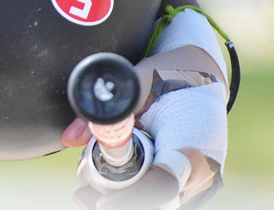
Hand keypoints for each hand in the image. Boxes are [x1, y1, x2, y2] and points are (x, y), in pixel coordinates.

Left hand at [70, 44, 226, 208]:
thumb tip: (69, 138)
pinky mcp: (198, 183)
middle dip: (121, 201)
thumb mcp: (136, 82)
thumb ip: (105, 109)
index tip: (101, 201)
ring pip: (164, 202)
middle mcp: (204, 168)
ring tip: (90, 193)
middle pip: (159, 200)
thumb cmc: (171, 76)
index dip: (130, 196)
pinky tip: (113, 188)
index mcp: (192, 141)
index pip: (162, 183)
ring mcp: (203, 180)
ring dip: (129, 199)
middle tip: (83, 195)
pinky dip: (141, 194)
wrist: (204, 76)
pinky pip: (168, 197)